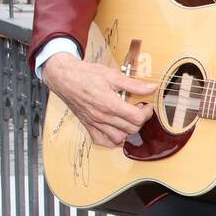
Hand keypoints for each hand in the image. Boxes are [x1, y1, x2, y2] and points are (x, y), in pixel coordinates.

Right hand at [42, 53, 156, 147]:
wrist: (64, 78)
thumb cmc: (86, 74)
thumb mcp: (112, 75)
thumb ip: (134, 84)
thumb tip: (152, 88)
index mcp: (110, 104)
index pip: (137, 118)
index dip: (146, 112)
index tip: (146, 104)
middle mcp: (103, 117)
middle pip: (131, 129)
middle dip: (140, 120)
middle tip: (138, 109)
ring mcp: (95, 124)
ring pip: (119, 138)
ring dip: (128, 131)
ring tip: (128, 118)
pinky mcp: (88, 126)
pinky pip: (103, 141)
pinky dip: (113, 140)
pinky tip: (117, 130)